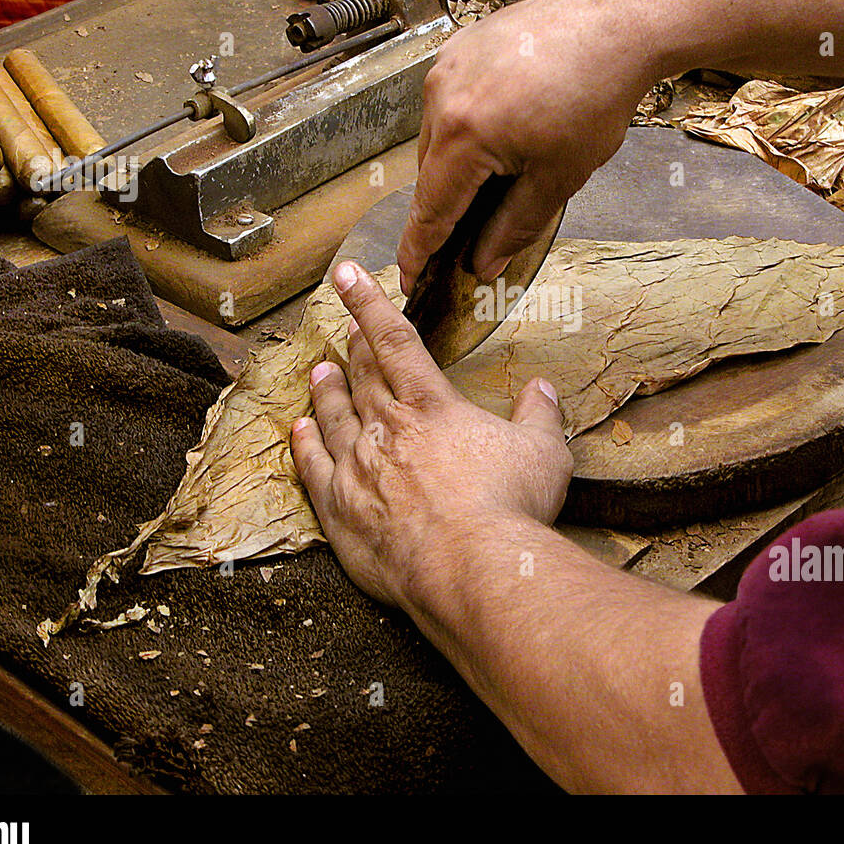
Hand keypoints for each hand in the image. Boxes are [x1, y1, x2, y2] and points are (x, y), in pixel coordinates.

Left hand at [289, 260, 573, 608]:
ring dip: (325, 389)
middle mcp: (387, 428)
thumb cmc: (509, 508)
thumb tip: (542, 389)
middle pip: (362, 374)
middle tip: (343, 326)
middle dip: (352, 345)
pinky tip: (298, 430)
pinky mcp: (339, 509)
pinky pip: (313, 466)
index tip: (346, 275)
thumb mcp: (545, 453)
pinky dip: (304, 443)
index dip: (369, 303)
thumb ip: (539, 416)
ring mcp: (357, 467)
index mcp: (432, 406)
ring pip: (332, 415)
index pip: (396, 340)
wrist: (469, 568)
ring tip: (319, 370)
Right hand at [396, 0, 655, 293]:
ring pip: (437, 136)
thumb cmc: (595, 98)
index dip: (418, 250)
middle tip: (466, 236)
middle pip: (429, 173)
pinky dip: (465, 125)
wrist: (616, 26)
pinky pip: (448, 101)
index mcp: (462, 134)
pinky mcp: (460, 47)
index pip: (429, 209)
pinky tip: (503, 129)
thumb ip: (514, 227)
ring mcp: (447, 66)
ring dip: (457, 163)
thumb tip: (483, 265)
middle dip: (446, 207)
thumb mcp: (558, 179)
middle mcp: (442, 95)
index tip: (410, 279)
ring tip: (501, 172)